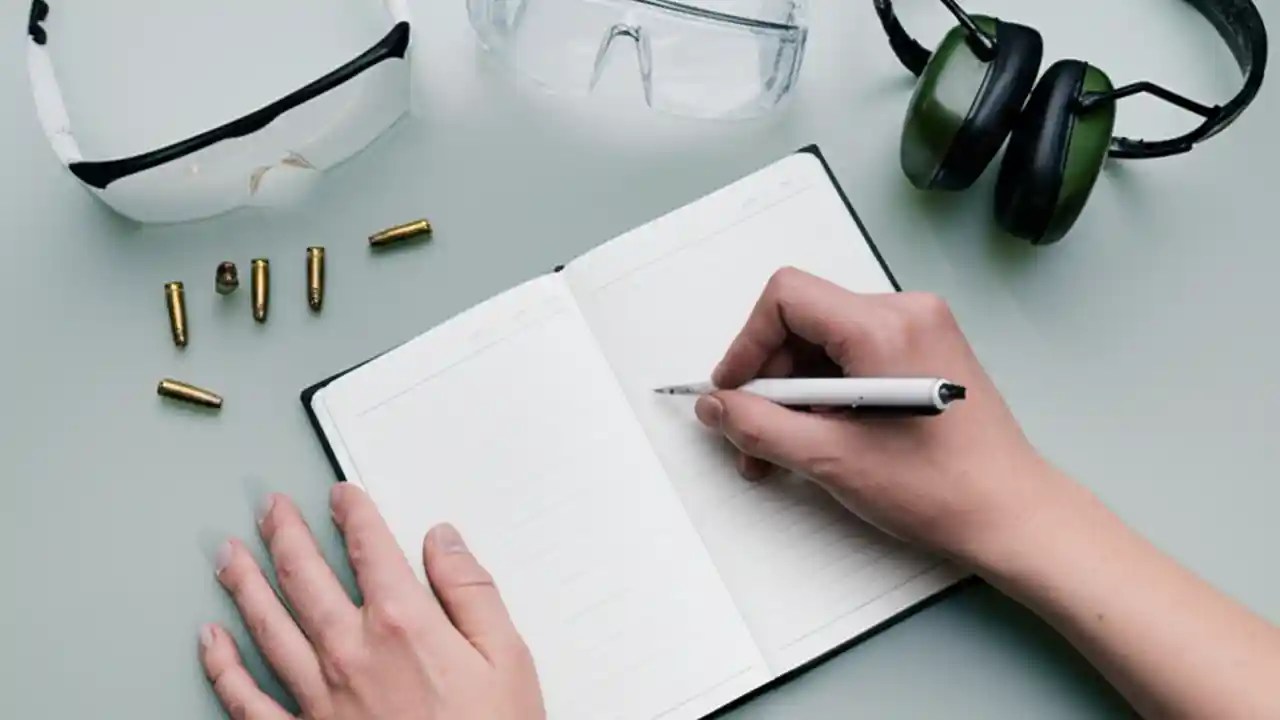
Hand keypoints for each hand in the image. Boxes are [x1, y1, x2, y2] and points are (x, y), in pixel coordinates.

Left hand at [200, 484, 544, 719]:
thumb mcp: (508, 659)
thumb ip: (472, 591)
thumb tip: (445, 543)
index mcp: (404, 626)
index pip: (370, 548)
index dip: (353, 513)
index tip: (342, 495)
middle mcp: (352, 655)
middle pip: (305, 577)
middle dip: (284, 534)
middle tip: (271, 509)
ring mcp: (320, 698)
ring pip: (267, 626)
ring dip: (245, 584)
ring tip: (229, 556)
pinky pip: (247, 699)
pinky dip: (223, 667)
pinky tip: (210, 642)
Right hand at [695, 267, 1077, 563]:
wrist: (1011, 515)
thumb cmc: (941, 489)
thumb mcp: (831, 459)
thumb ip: (760, 426)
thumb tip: (717, 406)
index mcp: (884, 327)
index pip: (787, 298)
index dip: (748, 344)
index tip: (735, 391)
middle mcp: (907, 313)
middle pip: (805, 320)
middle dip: (771, 379)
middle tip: (755, 434)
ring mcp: (922, 329)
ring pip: (827, 341)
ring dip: (797, 393)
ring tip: (788, 449)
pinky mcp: (927, 351)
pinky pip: (856, 354)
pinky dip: (829, 392)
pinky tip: (824, 437)